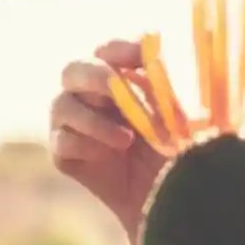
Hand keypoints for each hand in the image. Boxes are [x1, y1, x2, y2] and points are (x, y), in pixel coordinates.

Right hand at [50, 39, 166, 240]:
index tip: (143, 52)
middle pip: (75, 69)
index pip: (112, 50)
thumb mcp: (183, 120)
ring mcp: (73, 123)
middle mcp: (90, 95)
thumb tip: (162, 60)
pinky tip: (108, 156)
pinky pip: (62, 142)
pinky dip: (85, 146)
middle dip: (94, 75)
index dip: (122, 48)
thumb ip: (170, 91)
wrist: (167, 196)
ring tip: (126, 140)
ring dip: (93, 120)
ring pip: (62, 105)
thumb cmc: (178, 150)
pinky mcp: (65, 154)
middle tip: (114, 86)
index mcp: (120, 77)